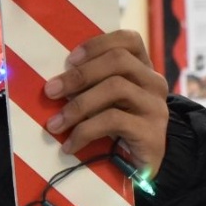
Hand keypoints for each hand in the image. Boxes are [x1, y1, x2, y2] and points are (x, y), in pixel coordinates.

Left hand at [43, 30, 169, 176]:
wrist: (140, 166)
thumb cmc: (114, 128)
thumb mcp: (102, 100)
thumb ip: (88, 84)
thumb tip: (52, 81)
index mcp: (141, 68)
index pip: (129, 40)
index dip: (98, 43)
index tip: (69, 59)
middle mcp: (153, 82)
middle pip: (118, 60)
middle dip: (79, 74)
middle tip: (50, 91)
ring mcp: (156, 106)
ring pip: (116, 87)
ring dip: (78, 105)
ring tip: (55, 124)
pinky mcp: (153, 132)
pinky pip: (114, 120)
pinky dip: (85, 131)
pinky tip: (70, 145)